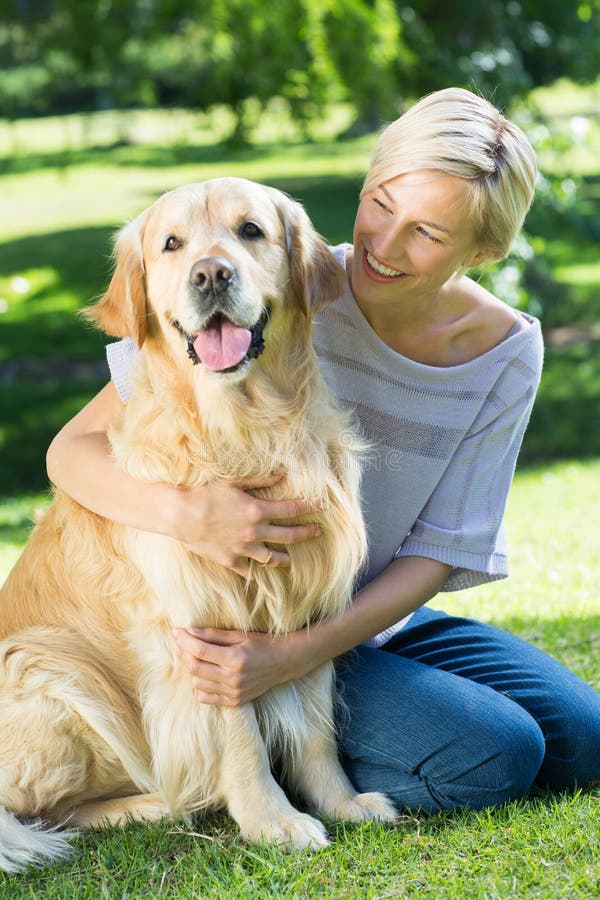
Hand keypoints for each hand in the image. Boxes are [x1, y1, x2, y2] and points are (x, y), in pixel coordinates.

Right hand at [168, 475, 320, 575]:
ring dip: (285, 558)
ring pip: (273, 559)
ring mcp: (243, 549)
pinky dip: (256, 571)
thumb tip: (282, 474)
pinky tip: (261, 573)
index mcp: (258, 510)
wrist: (180, 514)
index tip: (322, 507)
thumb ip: (260, 480)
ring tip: (291, 559)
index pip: (292, 510)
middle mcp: (255, 532)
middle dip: (307, 533)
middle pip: (290, 536)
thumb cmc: (205, 493)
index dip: (310, 507)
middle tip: (318, 533)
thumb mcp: (234, 481)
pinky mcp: (230, 561)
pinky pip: (249, 571)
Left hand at [173, 626, 306, 705]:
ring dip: (193, 669)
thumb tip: (188, 631)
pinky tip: (207, 674)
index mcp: (235, 658)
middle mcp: (233, 678)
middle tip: (188, 643)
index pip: (199, 651)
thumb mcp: (239, 635)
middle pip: (194, 668)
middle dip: (185, 653)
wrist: (284, 662)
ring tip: (200, 657)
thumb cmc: (261, 644)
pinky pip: (205, 697)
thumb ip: (213, 635)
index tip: (177, 631)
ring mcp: (233, 692)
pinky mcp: (234, 701)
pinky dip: (200, 685)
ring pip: (197, 683)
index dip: (184, 640)